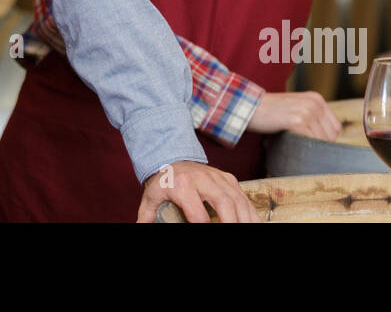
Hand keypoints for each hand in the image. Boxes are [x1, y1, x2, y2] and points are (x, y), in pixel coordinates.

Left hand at [136, 160, 258, 222]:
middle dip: (231, 224)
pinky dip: (250, 213)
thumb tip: (140, 227)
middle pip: (224, 203)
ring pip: (238, 200)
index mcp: (182, 185)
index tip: (206, 231)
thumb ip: (147, 216)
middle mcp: (203, 179)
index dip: (204, 227)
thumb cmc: (164, 182)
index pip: (198, 214)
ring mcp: (218, 177)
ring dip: (244, 220)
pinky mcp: (228, 178)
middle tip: (231, 233)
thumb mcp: (151, 198)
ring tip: (246, 230)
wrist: (173, 156)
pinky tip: (251, 223)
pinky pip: (243, 197)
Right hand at [246, 90, 341, 140]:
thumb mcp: (296, 108)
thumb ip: (311, 118)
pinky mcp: (298, 121)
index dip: (325, 139)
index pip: (335, 128)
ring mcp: (307, 111)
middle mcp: (315, 103)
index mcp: (316, 99)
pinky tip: (293, 147)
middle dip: (319, 145)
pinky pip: (310, 142)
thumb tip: (324, 143)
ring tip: (296, 147)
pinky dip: (304, 148)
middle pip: (331, 136)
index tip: (311, 144)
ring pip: (321, 141)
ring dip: (310, 148)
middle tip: (302, 148)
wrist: (250, 106)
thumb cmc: (271, 111)